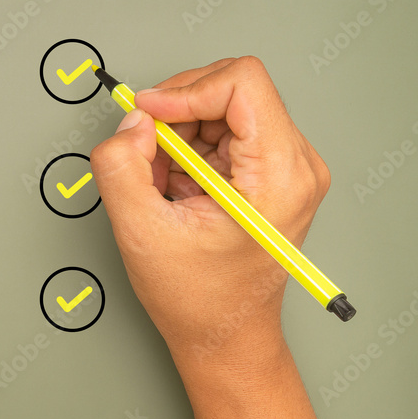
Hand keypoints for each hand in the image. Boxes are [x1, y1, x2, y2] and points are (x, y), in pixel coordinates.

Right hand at [90, 56, 330, 366]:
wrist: (225, 337)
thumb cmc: (200, 300)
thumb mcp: (141, 232)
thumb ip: (121, 166)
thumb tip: (132, 122)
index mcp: (280, 176)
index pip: (242, 81)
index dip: (185, 89)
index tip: (148, 115)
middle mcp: (296, 164)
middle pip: (231, 88)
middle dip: (177, 112)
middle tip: (148, 153)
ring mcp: (287, 166)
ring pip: (222, 106)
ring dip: (178, 134)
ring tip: (162, 181)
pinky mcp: (270, 170)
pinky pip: (223, 130)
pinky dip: (187, 148)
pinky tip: (176, 187)